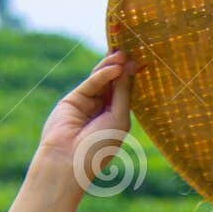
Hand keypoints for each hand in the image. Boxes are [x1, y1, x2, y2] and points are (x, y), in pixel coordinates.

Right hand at [35, 47, 139, 190]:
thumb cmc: (99, 147)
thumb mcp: (119, 118)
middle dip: (122, 66)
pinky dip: (102, 75)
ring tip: (122, 54)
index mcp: (118, 116)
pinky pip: (91, 83)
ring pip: (102, 79)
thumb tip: (128, 65)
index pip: (126, 90)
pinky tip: (114, 68)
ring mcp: (88, 102)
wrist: (69, 161)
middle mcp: (103, 108)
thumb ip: (123, 92)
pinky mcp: (74, 98)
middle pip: (114, 81)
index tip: (143, 58)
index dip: (132, 75)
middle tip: (132, 50)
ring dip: (112, 65)